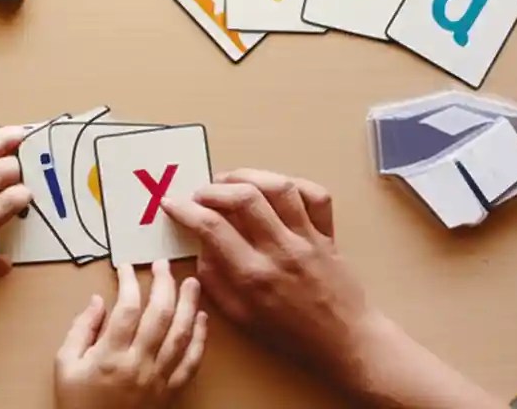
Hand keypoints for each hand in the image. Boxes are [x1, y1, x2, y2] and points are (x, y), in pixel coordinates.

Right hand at [55, 261, 207, 408]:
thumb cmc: (78, 406)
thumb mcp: (65, 366)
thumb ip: (80, 330)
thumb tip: (97, 301)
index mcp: (110, 356)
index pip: (127, 308)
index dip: (129, 282)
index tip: (127, 268)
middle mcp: (138, 365)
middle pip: (159, 315)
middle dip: (164, 284)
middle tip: (163, 265)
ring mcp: (158, 379)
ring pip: (180, 335)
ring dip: (188, 305)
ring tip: (191, 282)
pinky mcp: (170, 392)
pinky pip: (191, 363)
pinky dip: (200, 339)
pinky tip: (201, 319)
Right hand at [161, 170, 379, 382]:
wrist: (343, 340)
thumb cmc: (290, 334)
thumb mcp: (241, 317)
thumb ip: (215, 280)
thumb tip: (201, 247)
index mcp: (254, 275)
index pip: (212, 228)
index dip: (185, 210)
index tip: (172, 204)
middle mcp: (281, 251)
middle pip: (244, 198)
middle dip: (214, 188)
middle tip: (200, 193)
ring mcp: (308, 238)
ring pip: (279, 187)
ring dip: (249, 176)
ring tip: (230, 181)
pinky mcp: (327, 232)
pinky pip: (315, 194)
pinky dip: (293, 183)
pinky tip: (273, 188)